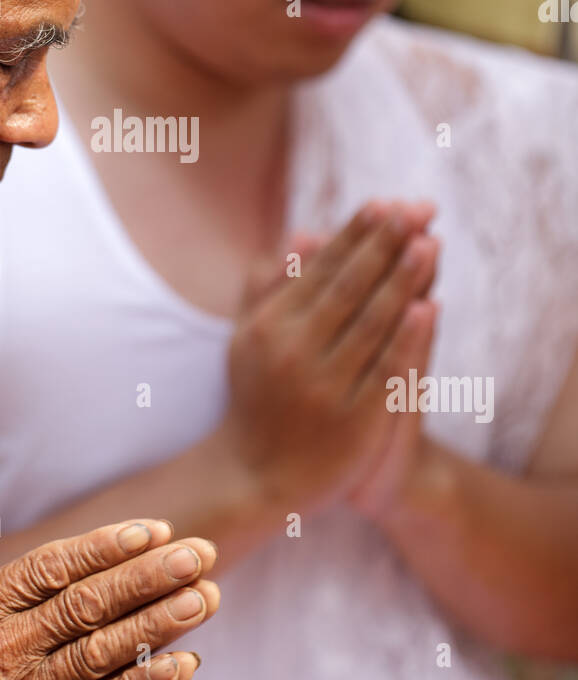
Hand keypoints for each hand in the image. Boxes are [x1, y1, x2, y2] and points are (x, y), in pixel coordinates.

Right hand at [0, 518, 218, 679]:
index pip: (54, 567)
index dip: (108, 546)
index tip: (155, 529)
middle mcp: (4, 650)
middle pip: (91, 605)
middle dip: (151, 576)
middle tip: (201, 554)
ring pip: (104, 654)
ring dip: (160, 626)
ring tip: (206, 599)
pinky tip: (182, 668)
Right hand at [223, 201, 438, 514]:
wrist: (255, 476)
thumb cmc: (255, 396)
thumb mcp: (248, 336)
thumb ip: (271, 284)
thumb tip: (304, 234)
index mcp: (269, 324)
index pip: (321, 269)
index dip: (355, 234)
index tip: (385, 203)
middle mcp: (294, 350)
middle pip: (349, 287)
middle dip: (385, 244)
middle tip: (417, 209)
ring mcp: (324, 385)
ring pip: (372, 323)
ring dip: (403, 279)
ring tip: (431, 243)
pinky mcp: (352, 420)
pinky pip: (385, 371)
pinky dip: (407, 338)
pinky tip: (428, 306)